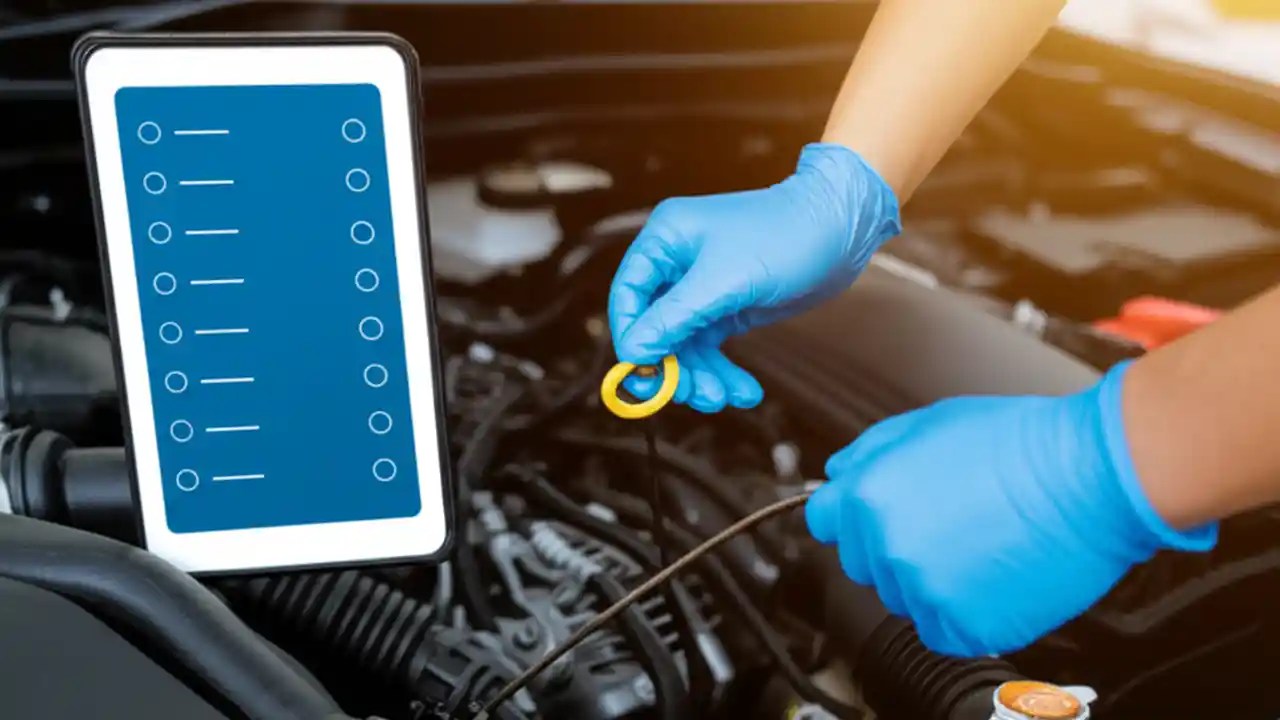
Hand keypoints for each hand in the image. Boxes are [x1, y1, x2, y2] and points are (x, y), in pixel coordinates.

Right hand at [608, 143, 899, 411]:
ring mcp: (702, 287)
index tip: (643, 374)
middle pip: (654, 327)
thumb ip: (674, 318)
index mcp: (665, 240)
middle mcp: (677, 263)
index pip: (627, 295)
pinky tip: (744, 392)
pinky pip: (711, 347)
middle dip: (674, 365)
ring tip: (724, 398)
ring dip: (701, 376)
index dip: (631, 337)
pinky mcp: (727, 306)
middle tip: (695, 395)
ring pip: (684, 344)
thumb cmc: (785, 237)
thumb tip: (632, 352)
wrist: (842, 230)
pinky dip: (724, 371)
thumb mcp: (724, 282)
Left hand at [805, 361, 1217, 656]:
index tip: (878, 517)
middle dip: (895, 546)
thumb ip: (869, 451)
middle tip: (949, 523)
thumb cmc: (1020, 444)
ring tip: (980, 543)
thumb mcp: (929, 422)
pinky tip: (993, 575)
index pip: (823, 522)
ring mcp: (923, 591)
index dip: (854, 517)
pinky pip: (943, 631)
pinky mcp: (965, 626)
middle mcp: (887, 547)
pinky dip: (964, 613)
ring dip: (931, 580)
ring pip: (904, 598)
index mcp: (870, 496)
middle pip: (864, 563)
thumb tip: (838, 472)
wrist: (1089, 477)